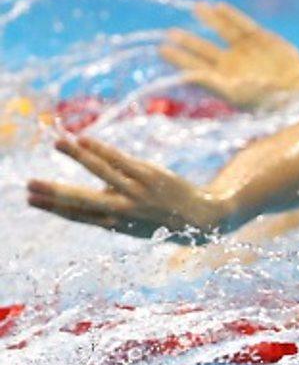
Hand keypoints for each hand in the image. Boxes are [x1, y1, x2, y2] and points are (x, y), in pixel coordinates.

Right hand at [27, 136, 226, 242]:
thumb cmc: (165, 220)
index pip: (78, 215)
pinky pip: (121, 160)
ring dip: (77, 156)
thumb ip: (115, 206)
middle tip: (28, 185)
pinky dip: (102, 149)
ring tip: (57, 143)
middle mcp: (125, 211)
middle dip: (54, 192)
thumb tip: (99, 185)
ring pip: (101, 172)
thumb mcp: (137, 221)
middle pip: (83, 200)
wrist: (203, 221)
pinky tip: (84, 139)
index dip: (53, 207)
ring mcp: (138, 193)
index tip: (31, 199)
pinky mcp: (151, 177)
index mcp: (117, 225)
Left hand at [160, 2, 298, 106]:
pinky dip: (232, 15)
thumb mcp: (234, 94)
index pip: (196, 67)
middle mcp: (234, 66)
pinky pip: (244, 24)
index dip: (179, 58)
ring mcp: (248, 51)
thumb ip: (208, 83)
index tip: (162, 49)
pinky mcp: (263, 39)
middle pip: (205, 50)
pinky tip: (218, 7)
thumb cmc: (267, 100)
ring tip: (197, 7)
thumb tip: (182, 76)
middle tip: (170, 33)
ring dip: (210, 20)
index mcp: (224, 82)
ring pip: (223, 32)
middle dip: (188, 41)